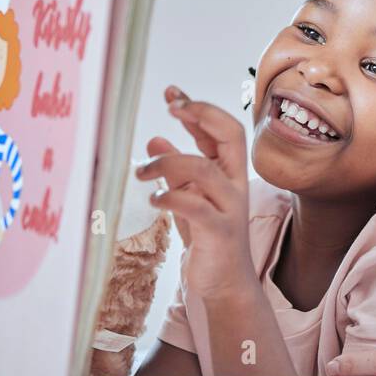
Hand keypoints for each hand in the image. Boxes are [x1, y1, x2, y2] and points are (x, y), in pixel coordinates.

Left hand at [135, 86, 256, 300]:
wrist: (224, 282)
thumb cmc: (207, 236)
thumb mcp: (188, 197)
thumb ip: (175, 170)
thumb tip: (154, 139)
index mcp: (230, 171)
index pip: (221, 128)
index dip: (197, 108)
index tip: (171, 94)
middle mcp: (235, 183)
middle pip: (229, 134)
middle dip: (201, 114)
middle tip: (172, 108)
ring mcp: (230, 206)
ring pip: (203, 168)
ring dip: (168, 161)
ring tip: (141, 171)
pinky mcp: (219, 230)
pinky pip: (194, 205)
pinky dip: (169, 197)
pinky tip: (153, 199)